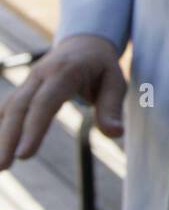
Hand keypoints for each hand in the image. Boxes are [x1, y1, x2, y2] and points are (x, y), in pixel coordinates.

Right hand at [0, 34, 125, 170]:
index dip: (33, 128)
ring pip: (10, 108)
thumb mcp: (116, 82)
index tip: (23, 155)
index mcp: (65, 72)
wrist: (84, 43)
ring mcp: (29, 81)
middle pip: (20, 106)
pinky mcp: (23, 90)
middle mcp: (40, 74)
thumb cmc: (102, 67)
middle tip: (3, 166)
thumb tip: (115, 134)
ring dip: (0, 135)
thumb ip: (112, 108)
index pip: (45, 102)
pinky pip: (7, 108)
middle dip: (8, 137)